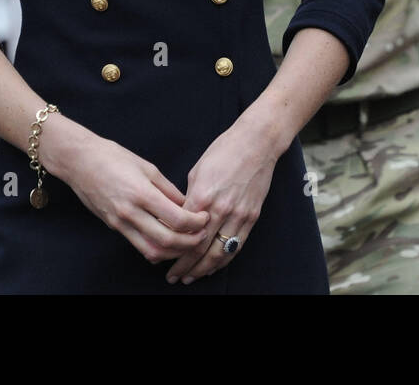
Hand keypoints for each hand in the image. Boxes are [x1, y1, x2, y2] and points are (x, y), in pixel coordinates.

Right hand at [47, 123, 210, 264]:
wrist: (80, 162)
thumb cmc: (113, 157)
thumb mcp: (147, 167)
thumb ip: (168, 189)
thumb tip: (187, 204)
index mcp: (142, 193)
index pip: (176, 219)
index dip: (196, 223)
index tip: (205, 218)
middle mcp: (130, 212)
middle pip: (166, 241)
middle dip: (189, 243)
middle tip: (202, 235)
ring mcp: (120, 222)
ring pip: (151, 250)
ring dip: (173, 252)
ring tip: (187, 242)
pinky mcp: (113, 227)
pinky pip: (138, 245)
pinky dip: (155, 249)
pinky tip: (166, 242)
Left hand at [165, 110, 285, 283]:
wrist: (257, 142)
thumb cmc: (225, 150)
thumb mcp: (197, 172)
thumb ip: (189, 198)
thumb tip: (181, 217)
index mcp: (202, 197)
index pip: (181, 233)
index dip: (170, 251)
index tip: (160, 259)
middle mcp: (220, 209)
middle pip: (198, 249)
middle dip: (184, 266)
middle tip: (173, 276)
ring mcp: (238, 214)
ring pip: (219, 253)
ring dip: (203, 269)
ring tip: (191, 277)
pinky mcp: (252, 216)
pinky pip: (236, 245)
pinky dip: (224, 260)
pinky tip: (214, 266)